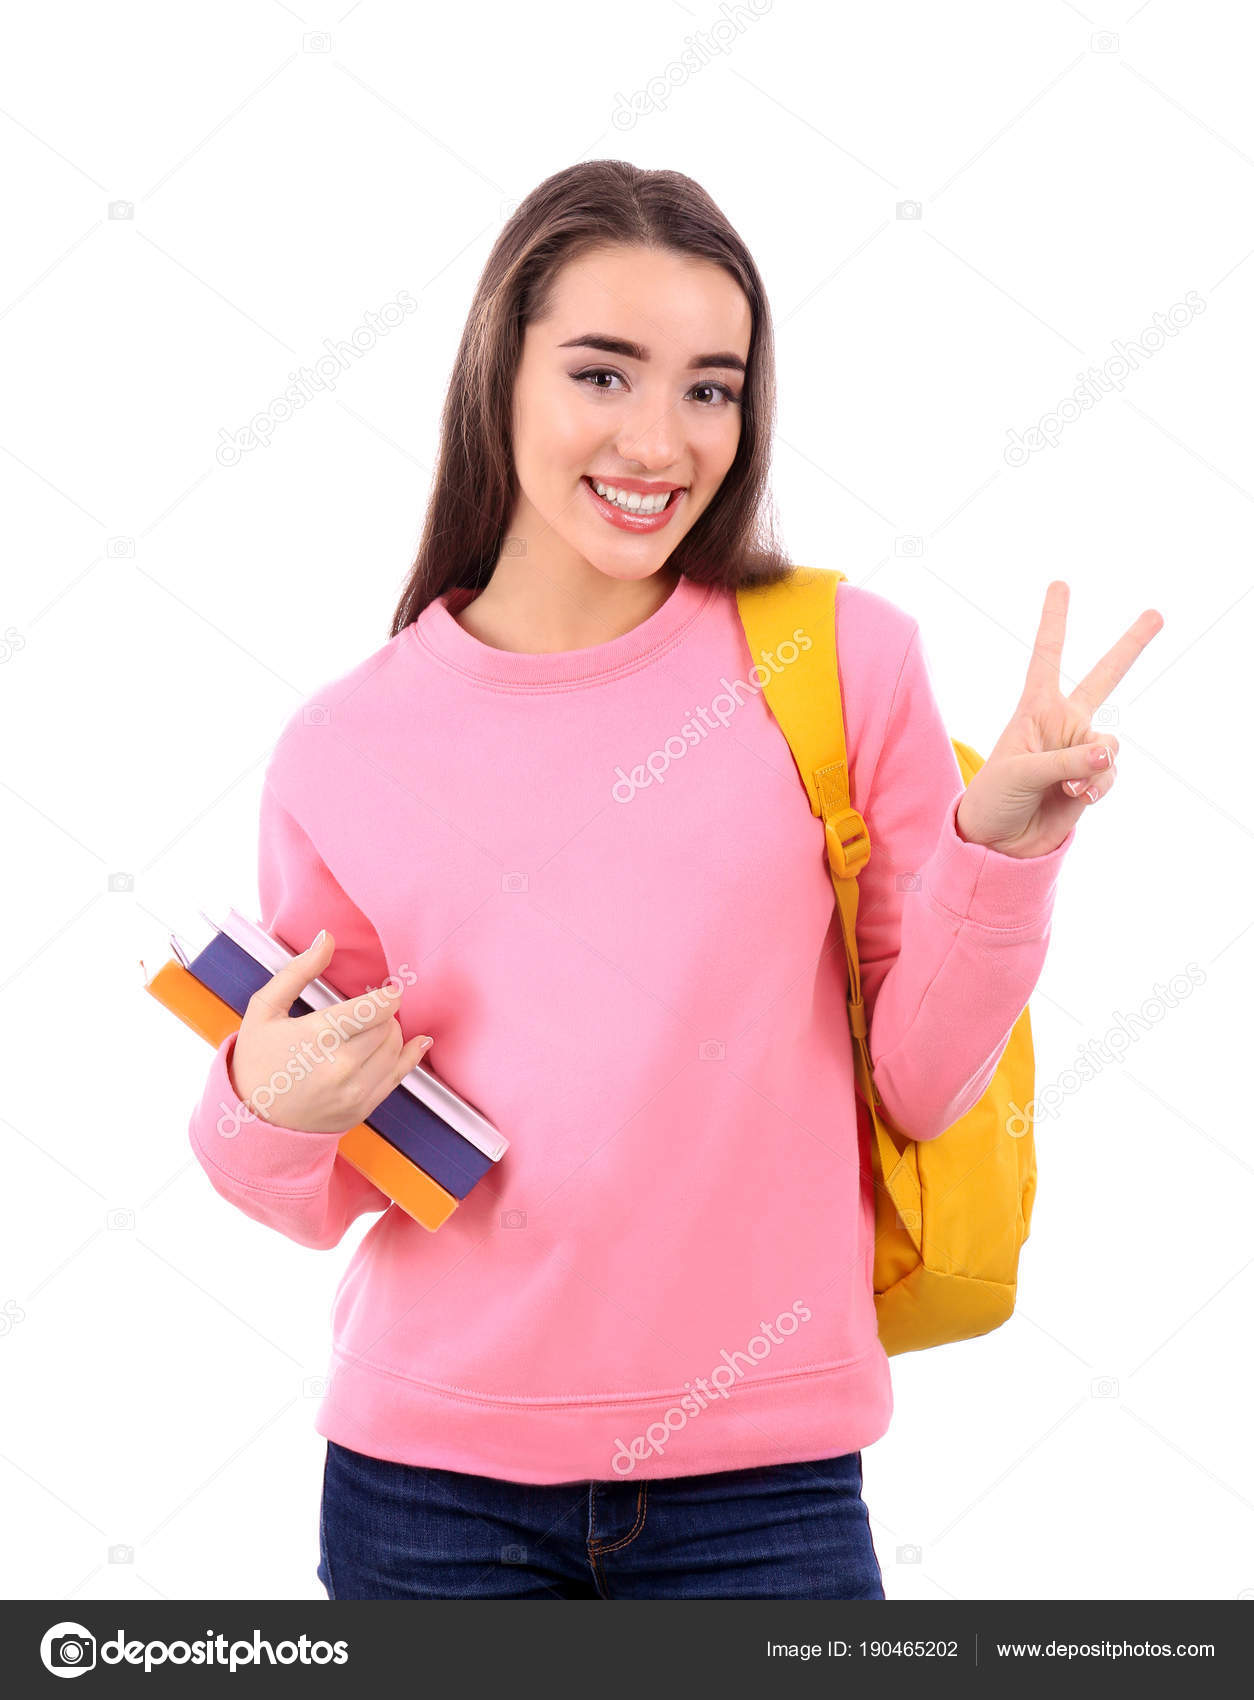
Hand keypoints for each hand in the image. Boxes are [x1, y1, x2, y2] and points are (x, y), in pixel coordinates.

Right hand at [227, 928, 433, 1132]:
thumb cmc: (256, 1060)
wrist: (252, 1119)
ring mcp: (354, 1091)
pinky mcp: (362, 1108)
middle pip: (387, 1027)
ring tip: (373, 1029)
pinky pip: (398, 1077)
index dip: (387, 996)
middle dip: (383, 1015)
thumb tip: (327, 938)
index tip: (387, 991)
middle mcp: (341, 1066)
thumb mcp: (265, 1009)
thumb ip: (298, 971)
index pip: (374, 1008)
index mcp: (318, 1036)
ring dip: (391, 1033)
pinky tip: (418, 1042)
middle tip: (368, 1013)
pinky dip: (410, 1056)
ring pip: (394, 1049)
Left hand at [954, 580, 1164, 858]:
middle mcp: (1061, 724)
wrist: (998, 843)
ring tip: (1064, 788)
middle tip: (1157, 614)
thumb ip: (1066, 761)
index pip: (1047, 656)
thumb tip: (1106, 753)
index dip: (1055, 620)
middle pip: (1104, 678)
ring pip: (1108, 747)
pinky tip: (1076, 799)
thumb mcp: (1020, 773)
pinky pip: (1109, 775)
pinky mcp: (1090, 781)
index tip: (1060, 584)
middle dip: (1131, 646)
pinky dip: (1098, 787)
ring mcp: (1078, 752)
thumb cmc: (994, 798)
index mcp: (1034, 709)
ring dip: (1093, 768)